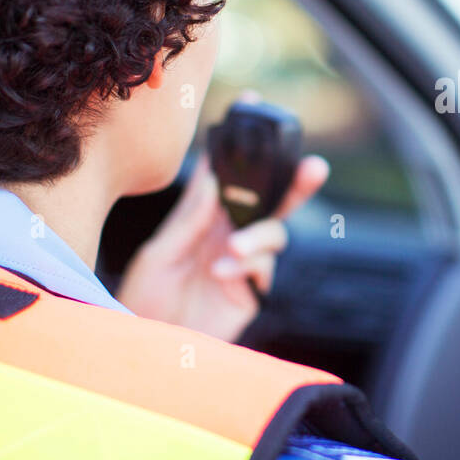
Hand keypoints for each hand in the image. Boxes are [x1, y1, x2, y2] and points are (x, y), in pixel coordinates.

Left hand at [117, 151, 328, 342]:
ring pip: (274, 234)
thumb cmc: (144, 300)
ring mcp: (242, 264)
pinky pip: (264, 270)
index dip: (241, 150)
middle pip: (269, 202)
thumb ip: (189, 220)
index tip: (252, 111)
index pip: (227, 178)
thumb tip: (213, 179)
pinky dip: (246, 266)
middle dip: (295, 182)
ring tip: (233, 248)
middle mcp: (227, 236)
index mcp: (203, 219)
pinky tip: (221, 273)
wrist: (144, 348)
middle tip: (315, 168)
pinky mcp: (250, 294)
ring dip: (258, 235)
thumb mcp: (158, 254)